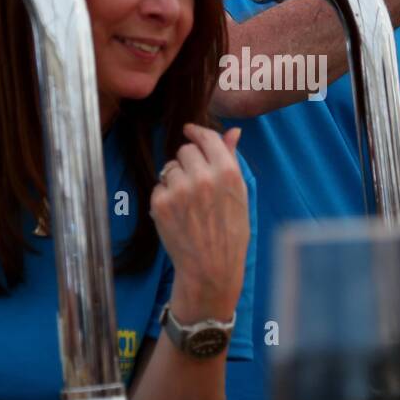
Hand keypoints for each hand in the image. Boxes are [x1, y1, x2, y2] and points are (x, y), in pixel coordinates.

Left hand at [151, 124, 249, 322]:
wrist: (210, 268)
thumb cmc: (229, 233)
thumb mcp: (240, 195)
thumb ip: (232, 159)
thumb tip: (233, 131)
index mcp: (228, 172)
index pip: (207, 138)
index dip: (197, 132)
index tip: (190, 131)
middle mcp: (203, 177)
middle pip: (184, 149)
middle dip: (187, 161)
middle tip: (195, 183)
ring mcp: (180, 190)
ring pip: (169, 167)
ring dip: (175, 179)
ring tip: (188, 203)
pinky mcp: (160, 203)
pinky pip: (159, 186)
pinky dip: (165, 197)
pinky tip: (178, 214)